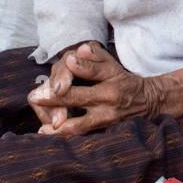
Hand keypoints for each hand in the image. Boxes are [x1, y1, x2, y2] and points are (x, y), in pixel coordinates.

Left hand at [29, 41, 160, 136]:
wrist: (146, 101)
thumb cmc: (122, 79)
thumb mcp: (112, 65)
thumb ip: (96, 56)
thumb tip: (81, 49)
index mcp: (111, 80)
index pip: (94, 71)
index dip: (82, 66)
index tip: (68, 60)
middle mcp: (108, 100)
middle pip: (79, 98)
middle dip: (55, 97)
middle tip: (35, 97)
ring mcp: (105, 117)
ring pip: (79, 123)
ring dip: (58, 124)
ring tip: (41, 125)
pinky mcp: (102, 128)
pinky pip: (81, 133)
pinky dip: (64, 134)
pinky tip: (47, 132)